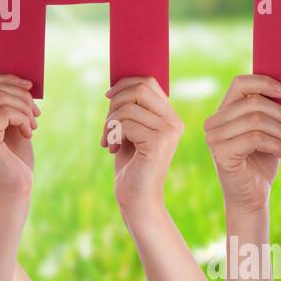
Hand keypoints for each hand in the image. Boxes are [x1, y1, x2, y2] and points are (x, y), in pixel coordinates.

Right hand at [0, 75, 39, 199]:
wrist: (13, 192)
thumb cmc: (16, 163)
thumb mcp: (15, 128)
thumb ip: (13, 106)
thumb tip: (21, 81)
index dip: (10, 80)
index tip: (31, 90)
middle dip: (21, 94)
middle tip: (36, 114)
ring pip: (1, 96)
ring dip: (24, 107)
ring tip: (33, 125)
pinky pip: (6, 110)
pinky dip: (23, 117)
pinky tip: (29, 133)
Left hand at [102, 77, 183, 210]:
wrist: (137, 198)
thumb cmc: (131, 165)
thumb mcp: (130, 132)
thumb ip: (130, 110)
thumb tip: (116, 86)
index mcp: (170, 117)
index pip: (149, 82)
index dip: (124, 84)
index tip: (108, 97)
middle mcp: (174, 122)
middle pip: (139, 89)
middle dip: (114, 103)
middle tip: (107, 124)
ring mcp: (168, 132)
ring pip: (128, 108)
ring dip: (109, 123)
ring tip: (107, 140)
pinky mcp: (158, 143)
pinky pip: (126, 124)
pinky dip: (112, 135)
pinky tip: (112, 149)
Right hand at [203, 75, 280, 214]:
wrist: (253, 196)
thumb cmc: (261, 162)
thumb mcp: (269, 132)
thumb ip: (271, 112)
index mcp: (223, 112)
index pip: (239, 84)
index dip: (264, 82)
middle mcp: (214, 122)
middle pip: (253, 102)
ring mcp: (214, 138)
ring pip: (256, 120)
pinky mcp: (221, 153)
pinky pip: (255, 139)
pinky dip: (276, 145)